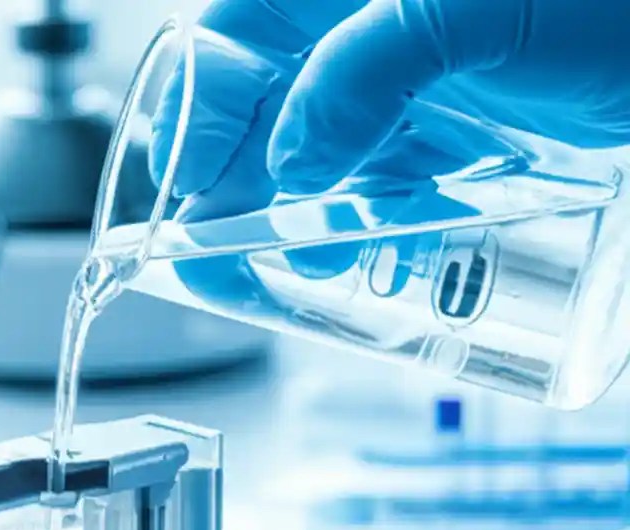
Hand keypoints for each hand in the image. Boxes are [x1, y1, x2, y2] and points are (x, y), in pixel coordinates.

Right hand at [150, 0, 629, 303]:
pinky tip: (363, 250)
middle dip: (237, 177)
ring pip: (324, 148)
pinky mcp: (464, 127)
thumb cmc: (609, 2)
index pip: (237, 34)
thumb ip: (363, 72)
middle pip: (270, 103)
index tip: (185, 178)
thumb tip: (289, 163)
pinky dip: (367, 216)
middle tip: (217, 246)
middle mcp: (373, 30)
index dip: (199, 105)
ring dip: (297, 210)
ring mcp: (419, 80)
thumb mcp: (470, 12)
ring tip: (301, 259)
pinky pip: (389, 175)